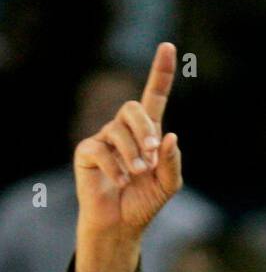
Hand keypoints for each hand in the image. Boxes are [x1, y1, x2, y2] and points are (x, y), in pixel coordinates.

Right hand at [73, 42, 181, 237]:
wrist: (121, 225)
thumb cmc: (144, 202)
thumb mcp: (168, 185)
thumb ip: (172, 162)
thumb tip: (171, 136)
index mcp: (147, 133)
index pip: (154, 96)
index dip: (161, 72)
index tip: (169, 47)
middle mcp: (124, 130)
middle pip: (133, 108)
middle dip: (144, 129)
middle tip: (152, 155)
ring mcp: (104, 138)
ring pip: (118, 130)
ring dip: (133, 154)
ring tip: (138, 174)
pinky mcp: (87, 152)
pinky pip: (101, 149)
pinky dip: (115, 168)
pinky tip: (121, 182)